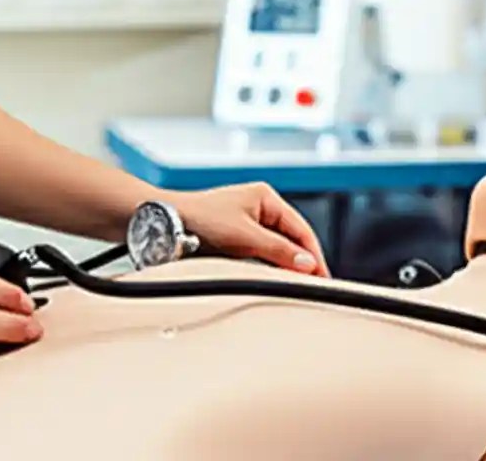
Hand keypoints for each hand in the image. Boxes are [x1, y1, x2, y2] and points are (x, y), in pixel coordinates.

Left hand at [167, 184, 330, 276]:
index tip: (322, 278)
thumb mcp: (244, 236)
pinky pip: (259, 253)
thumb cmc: (198, 219)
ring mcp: (246, 222)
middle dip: (300, 262)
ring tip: (292, 285)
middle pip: (290, 239)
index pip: (301, 230)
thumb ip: (278, 250)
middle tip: (311, 287)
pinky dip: (267, 266)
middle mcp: (258, 207)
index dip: (313, 256)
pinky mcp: (233, 237)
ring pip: (275, 248)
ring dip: (283, 265)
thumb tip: (307, 264)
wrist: (163, 223)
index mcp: (266, 198)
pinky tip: (269, 278)